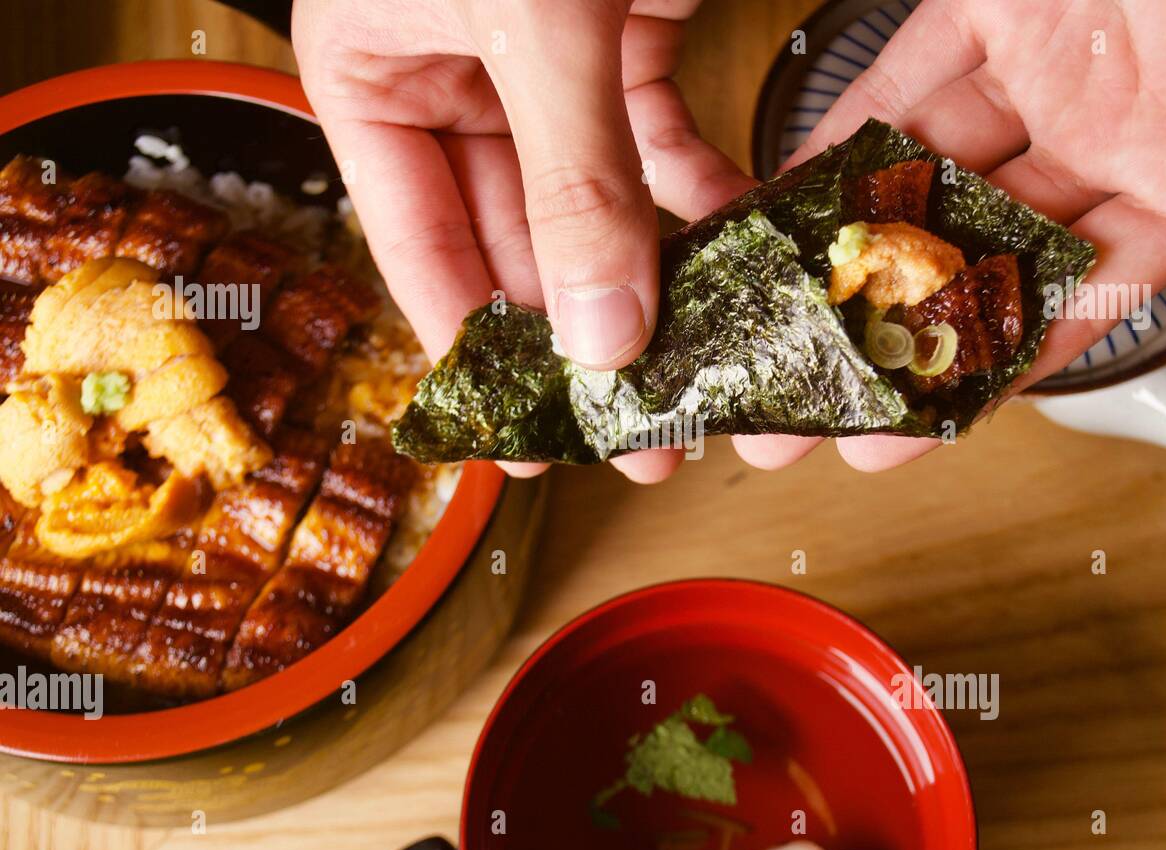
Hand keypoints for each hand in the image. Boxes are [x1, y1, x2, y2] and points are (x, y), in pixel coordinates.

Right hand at [293, 0, 752, 480]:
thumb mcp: (532, 22)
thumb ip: (571, 176)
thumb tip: (602, 334)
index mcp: (373, 73)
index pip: (420, 246)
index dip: (476, 350)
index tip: (526, 438)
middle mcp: (448, 77)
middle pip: (515, 241)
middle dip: (583, 333)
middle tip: (638, 427)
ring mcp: (540, 63)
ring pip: (595, 204)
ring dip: (649, 283)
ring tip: (692, 373)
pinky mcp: (623, 37)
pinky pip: (660, 141)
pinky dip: (702, 195)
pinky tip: (737, 251)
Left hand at [735, 0, 1165, 474]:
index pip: (1072, 306)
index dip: (992, 372)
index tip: (911, 433)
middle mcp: (1109, 139)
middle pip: (983, 256)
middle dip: (898, 327)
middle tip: (818, 395)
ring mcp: (1049, 75)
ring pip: (933, 179)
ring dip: (858, 242)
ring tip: (787, 309)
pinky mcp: (998, 3)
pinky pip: (909, 80)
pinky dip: (853, 132)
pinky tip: (799, 189)